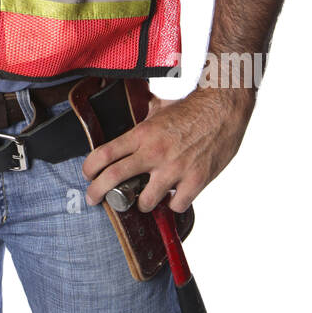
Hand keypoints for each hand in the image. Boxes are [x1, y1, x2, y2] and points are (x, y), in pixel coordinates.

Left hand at [81, 85, 255, 213]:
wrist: (224, 107)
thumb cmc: (193, 108)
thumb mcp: (159, 111)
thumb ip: (143, 128)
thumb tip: (129, 137)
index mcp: (143, 133)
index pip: (105, 153)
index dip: (89, 167)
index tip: (87, 174)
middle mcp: (155, 152)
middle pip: (114, 178)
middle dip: (98, 192)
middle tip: (93, 198)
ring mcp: (175, 169)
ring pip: (145, 201)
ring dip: (142, 203)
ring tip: (145, 200)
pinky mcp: (196, 181)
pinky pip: (176, 205)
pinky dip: (173, 204)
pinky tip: (174, 196)